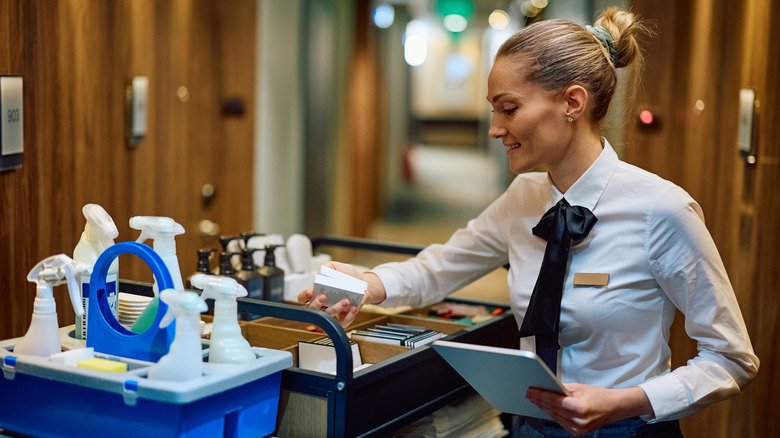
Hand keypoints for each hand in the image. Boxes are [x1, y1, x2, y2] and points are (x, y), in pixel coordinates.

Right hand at [296, 261, 365, 327]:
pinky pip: (343, 323)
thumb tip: (322, 272)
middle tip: (324, 296)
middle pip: (313, 310)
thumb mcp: (337, 267)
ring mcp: (333, 313)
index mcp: (317, 292)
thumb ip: (328, 267)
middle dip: (316, 304)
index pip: (303, 298)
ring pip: (328, 316)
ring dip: (336, 308)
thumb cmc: (348, 276)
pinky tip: (353, 308)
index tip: (309, 291)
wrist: (363, 284)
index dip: (303, 297)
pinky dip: (348, 317)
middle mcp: (323, 305)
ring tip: (346, 300)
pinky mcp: (344, 319)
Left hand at [526, 383, 652, 435]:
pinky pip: (560, 422)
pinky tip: (546, 408)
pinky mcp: (578, 433)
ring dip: (544, 408)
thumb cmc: (598, 395)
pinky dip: (553, 414)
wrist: (614, 408)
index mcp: (580, 408)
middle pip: (552, 410)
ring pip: (555, 417)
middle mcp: (578, 421)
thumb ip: (562, 389)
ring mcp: (578, 429)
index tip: (530, 391)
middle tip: (529, 393)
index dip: (540, 395)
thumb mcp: (580, 388)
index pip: (554, 401)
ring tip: (535, 399)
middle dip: (540, 401)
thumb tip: (546, 386)